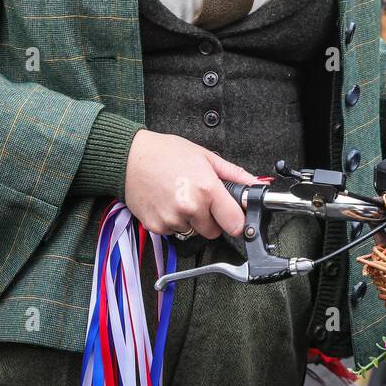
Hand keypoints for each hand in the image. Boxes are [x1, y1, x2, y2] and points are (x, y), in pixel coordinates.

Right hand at [122, 129, 256, 239]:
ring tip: (181, 197)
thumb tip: (256, 184)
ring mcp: (171, 219)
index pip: (235, 224)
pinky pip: (174, 232)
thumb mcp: (206, 157)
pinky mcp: (156, 227)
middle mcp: (190, 207)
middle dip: (212, 219)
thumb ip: (234, 174)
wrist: (129, 157)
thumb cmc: (166, 153)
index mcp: (207, 189)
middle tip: (201, 200)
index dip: (237, 221)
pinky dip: (174, 222)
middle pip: (214, 231)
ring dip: (191, 221)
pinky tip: (168, 203)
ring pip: (193, 232)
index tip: (235, 217)